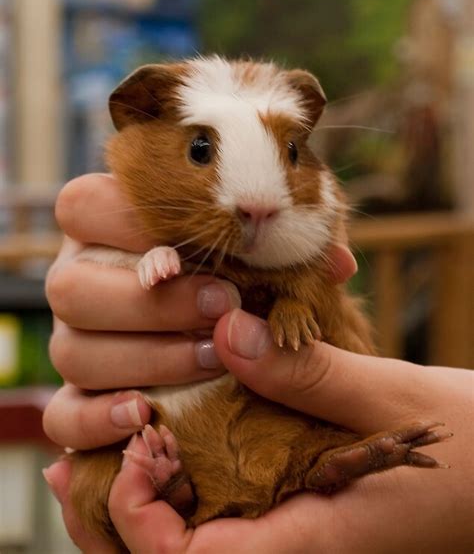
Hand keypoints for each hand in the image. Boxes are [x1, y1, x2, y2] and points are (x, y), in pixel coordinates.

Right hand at [43, 173, 355, 450]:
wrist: (245, 364)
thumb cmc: (254, 290)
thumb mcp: (284, 268)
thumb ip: (306, 261)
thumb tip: (336, 265)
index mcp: (114, 232)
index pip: (86, 206)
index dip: (133, 226)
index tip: (202, 254)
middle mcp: (83, 283)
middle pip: (68, 285)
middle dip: (148, 301)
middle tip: (220, 306)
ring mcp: (76, 342)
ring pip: (70, 349)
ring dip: (144, 357)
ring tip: (211, 357)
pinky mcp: (76, 401)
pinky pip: (62, 416)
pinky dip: (97, 418)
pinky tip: (145, 414)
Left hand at [44, 308, 473, 552]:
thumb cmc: (465, 446)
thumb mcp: (389, 396)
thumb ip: (309, 374)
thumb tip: (228, 331)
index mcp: (310, 540)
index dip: (143, 523)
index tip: (139, 450)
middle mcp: (290, 545)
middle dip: (121, 519)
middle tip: (93, 459)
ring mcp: (291, 528)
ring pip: (195, 540)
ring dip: (143, 503)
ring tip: (116, 448)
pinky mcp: (296, 503)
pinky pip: (224, 508)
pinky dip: (183, 483)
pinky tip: (167, 439)